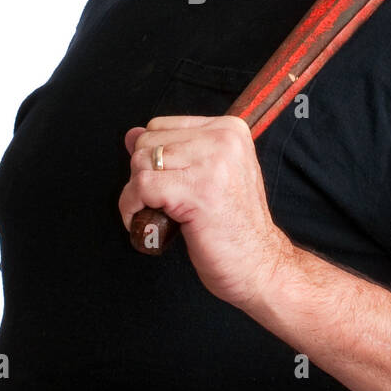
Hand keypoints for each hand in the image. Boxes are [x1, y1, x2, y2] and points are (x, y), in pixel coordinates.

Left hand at [119, 114, 293, 308]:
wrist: (258, 263)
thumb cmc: (233, 225)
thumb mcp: (207, 176)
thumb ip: (173, 151)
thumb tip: (131, 135)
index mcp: (229, 129)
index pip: (161, 126)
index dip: (153, 158)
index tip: (164, 183)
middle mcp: (223, 140)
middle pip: (148, 143)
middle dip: (143, 175)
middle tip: (160, 202)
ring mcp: (211, 164)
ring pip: (141, 163)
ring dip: (136, 193)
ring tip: (155, 213)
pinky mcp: (196, 191)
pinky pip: (141, 187)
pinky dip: (132, 208)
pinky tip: (145, 222)